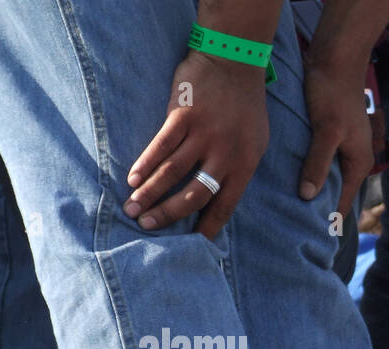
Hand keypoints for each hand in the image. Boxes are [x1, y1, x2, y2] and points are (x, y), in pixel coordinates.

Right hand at [124, 51, 268, 239]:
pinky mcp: (182, 116)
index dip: (208, 226)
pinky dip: (145, 163)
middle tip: (148, 227)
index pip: (225, 205)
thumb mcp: (255, 142)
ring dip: (149, 193)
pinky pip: (161, 146)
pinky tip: (132, 178)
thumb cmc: (245, 106)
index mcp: (245, 165)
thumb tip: (220, 196)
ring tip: (133, 208)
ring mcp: (203, 135)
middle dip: (169, 214)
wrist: (234, 62)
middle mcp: (224, 155)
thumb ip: (237, 168)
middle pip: (194, 194)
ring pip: (173, 172)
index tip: (194, 246)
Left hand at [299, 60, 373, 224]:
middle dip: (321, 210)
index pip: (344, 202)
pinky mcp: (332, 138)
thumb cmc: (333, 94)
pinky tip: (294, 180)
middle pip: (337, 193)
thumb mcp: (326, 131)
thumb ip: (317, 164)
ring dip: (314, 192)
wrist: (337, 60)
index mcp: (358, 164)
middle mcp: (354, 160)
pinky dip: (311, 174)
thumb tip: (308, 195)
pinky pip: (322, 164)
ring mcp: (344, 149)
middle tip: (299, 232)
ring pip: (329, 179)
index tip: (315, 241)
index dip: (330, 221)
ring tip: (293, 211)